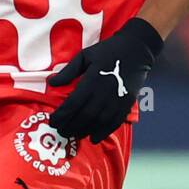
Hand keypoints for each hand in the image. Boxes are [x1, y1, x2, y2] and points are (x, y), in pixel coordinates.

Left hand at [47, 17, 162, 143]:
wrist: (136, 50)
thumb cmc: (107, 51)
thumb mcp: (84, 56)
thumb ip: (68, 71)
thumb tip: (52, 83)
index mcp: (92, 81)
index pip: (73, 104)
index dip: (61, 116)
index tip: (52, 122)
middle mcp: (104, 93)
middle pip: (84, 116)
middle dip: (70, 126)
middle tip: (60, 131)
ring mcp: (117, 100)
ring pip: (98, 122)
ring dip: (84, 131)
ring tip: (73, 135)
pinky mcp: (126, 104)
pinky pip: (114, 123)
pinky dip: (103, 133)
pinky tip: (94, 138)